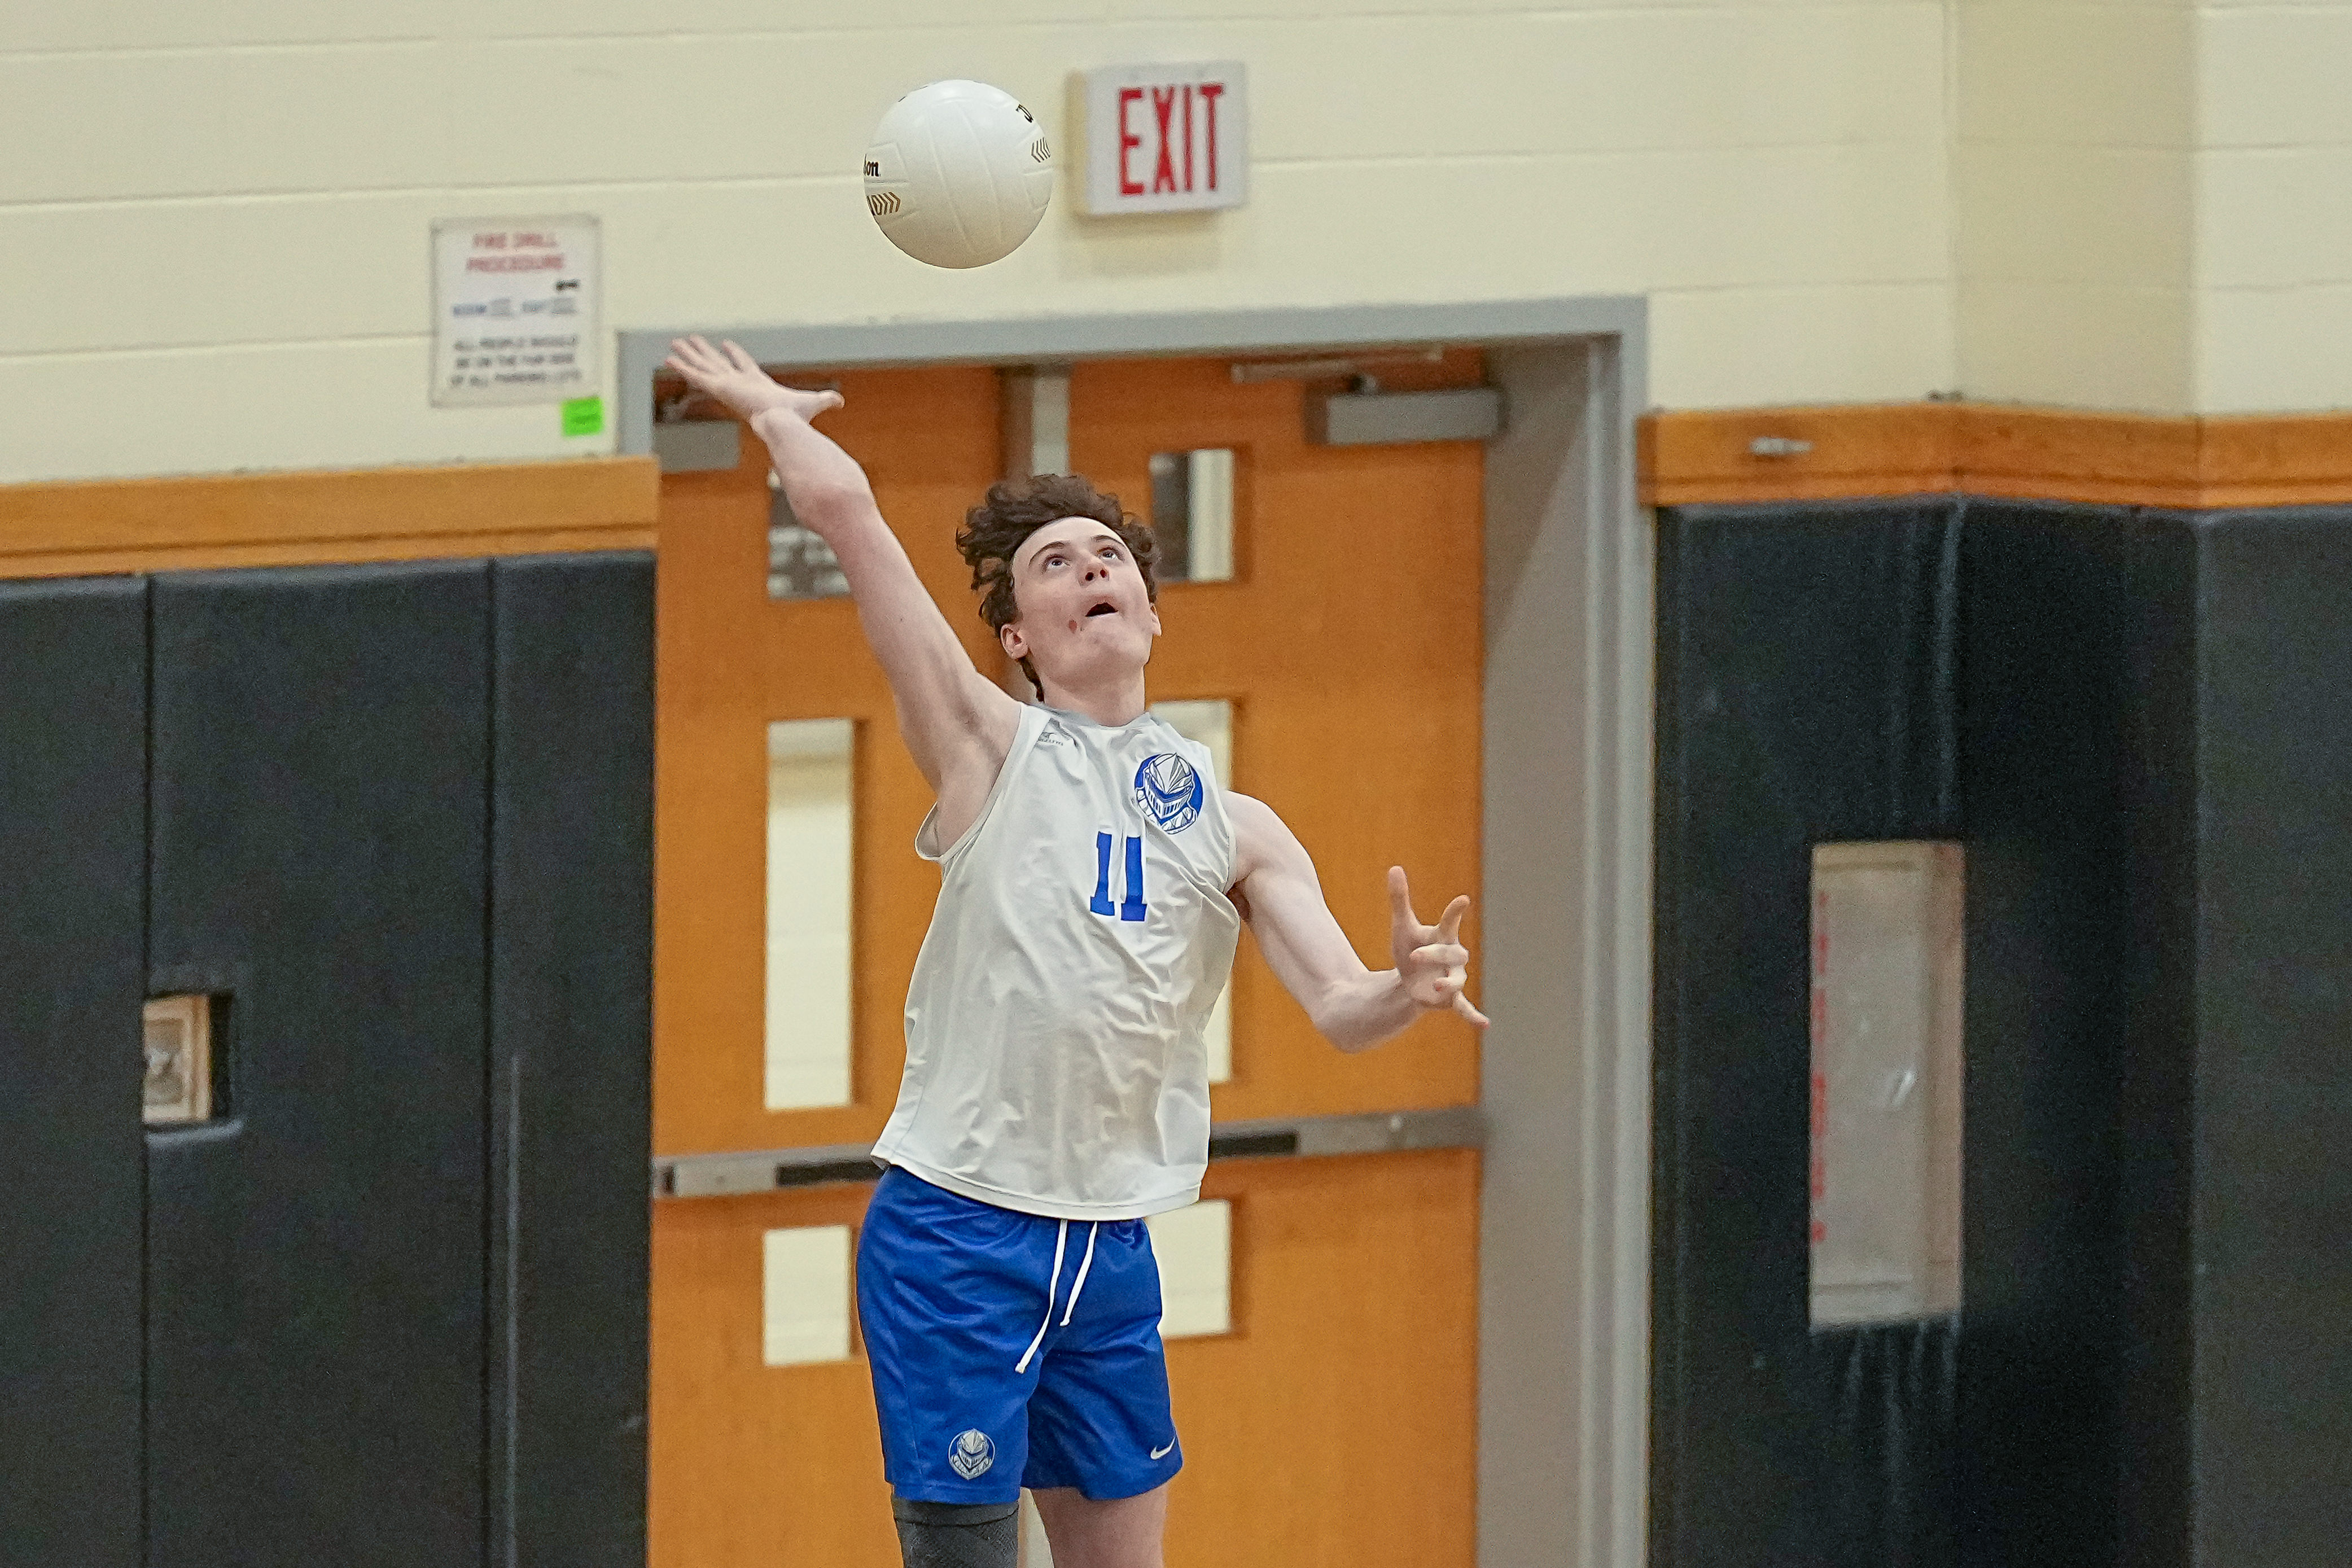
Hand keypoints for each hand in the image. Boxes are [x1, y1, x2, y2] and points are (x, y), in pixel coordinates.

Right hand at [663, 335, 842, 425]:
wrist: (780, 420)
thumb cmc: (794, 415)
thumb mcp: (812, 401)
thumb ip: (826, 399)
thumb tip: (841, 402)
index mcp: (755, 383)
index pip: (742, 365)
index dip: (734, 355)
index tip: (726, 344)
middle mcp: (737, 382)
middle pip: (717, 362)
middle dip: (704, 352)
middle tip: (689, 340)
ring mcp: (726, 384)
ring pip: (703, 365)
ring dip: (689, 355)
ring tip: (673, 343)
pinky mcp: (719, 387)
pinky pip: (696, 375)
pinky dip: (683, 367)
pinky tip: (669, 359)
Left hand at [1387, 866, 1487, 1027]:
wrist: (1408, 979)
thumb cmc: (1409, 947)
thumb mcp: (1402, 926)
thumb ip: (1400, 899)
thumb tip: (1394, 868)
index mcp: (1443, 936)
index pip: (1450, 922)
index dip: (1455, 912)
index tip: (1462, 900)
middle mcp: (1453, 956)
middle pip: (1453, 953)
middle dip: (1436, 953)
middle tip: (1414, 956)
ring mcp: (1453, 978)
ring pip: (1457, 979)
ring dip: (1448, 982)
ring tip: (1435, 984)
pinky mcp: (1449, 998)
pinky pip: (1464, 1007)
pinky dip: (1473, 1015)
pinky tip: (1484, 1025)